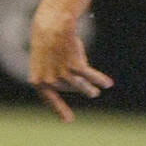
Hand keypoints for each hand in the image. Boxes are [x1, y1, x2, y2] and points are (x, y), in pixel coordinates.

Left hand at [28, 5, 113, 121]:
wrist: (52, 25)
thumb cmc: (49, 42)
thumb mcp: (48, 61)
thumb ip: (58, 76)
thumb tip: (80, 89)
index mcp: (37, 81)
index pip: (49, 99)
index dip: (59, 109)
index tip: (68, 120)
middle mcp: (49, 81)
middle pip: (68, 87)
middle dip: (79, 86)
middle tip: (93, 94)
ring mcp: (61, 75)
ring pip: (81, 86)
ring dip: (90, 90)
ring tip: (96, 92)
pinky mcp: (75, 67)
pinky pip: (91, 77)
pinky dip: (100, 80)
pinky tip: (108, 83)